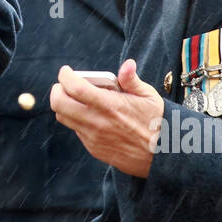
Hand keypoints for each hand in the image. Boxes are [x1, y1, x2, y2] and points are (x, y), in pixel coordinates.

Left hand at [50, 60, 163, 177]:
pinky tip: (91, 115)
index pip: (75, 88)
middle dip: (57, 90)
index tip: (66, 71)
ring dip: (65, 105)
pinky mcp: (94, 149)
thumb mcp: (149, 96)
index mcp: (110, 106)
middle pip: (59, 104)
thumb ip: (132, 80)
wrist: (164, 157)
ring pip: (63, 118)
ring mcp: (93, 138)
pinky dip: (77, 119)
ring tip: (76, 98)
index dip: (65, 76)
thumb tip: (127, 64)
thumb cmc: (157, 122)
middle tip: (65, 84)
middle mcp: (97, 122)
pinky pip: (76, 131)